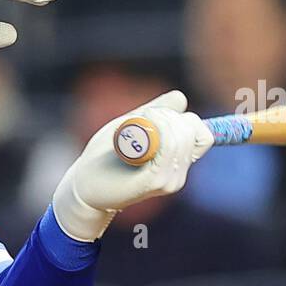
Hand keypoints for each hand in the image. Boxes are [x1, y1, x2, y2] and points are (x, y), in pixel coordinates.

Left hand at [51, 90, 213, 241]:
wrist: (82, 186)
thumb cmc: (104, 157)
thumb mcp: (133, 127)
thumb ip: (158, 113)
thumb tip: (181, 98)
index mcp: (177, 164)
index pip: (203, 135)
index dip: (185, 119)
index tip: (156, 116)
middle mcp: (178, 174)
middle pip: (192, 131)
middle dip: (169, 115)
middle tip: (143, 117)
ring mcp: (168, 180)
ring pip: (180, 137)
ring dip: (160, 119)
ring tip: (137, 122)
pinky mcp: (154, 182)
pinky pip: (168, 148)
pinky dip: (156, 129)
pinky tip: (139, 128)